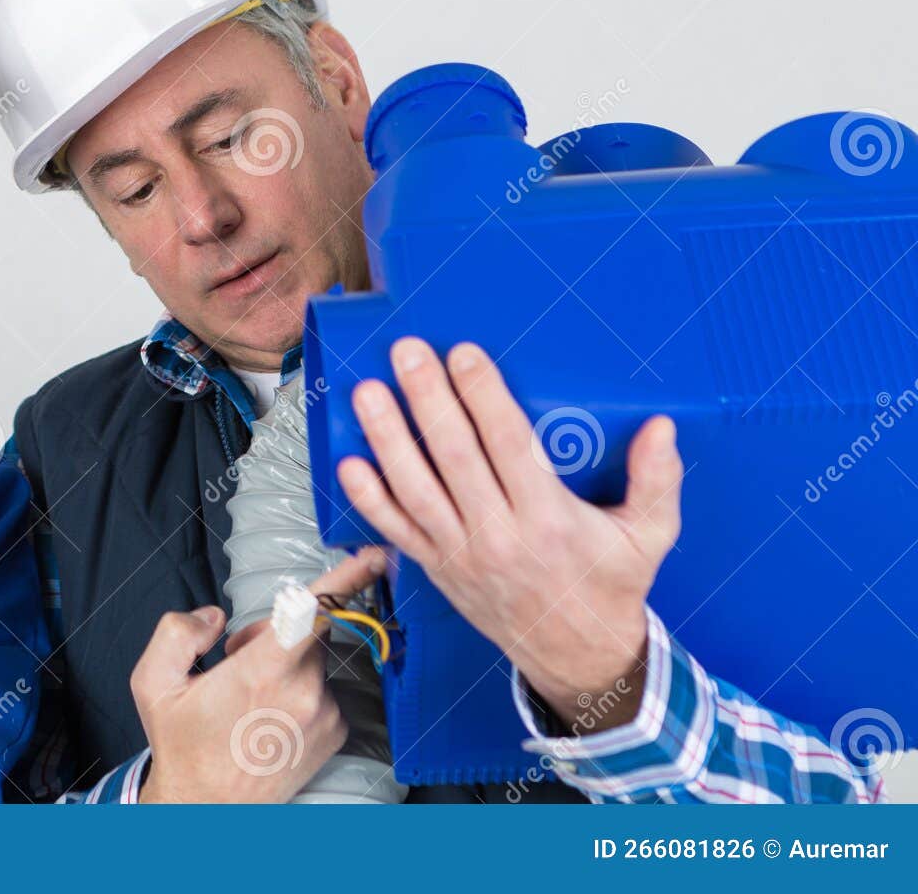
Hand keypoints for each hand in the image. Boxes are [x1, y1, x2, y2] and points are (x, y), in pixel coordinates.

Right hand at [133, 548, 386, 802]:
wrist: (206, 809)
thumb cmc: (182, 746)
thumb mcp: (154, 682)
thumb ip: (178, 631)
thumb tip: (215, 618)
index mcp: (261, 671)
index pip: (311, 612)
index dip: (345, 579)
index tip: (373, 556)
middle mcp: (302, 692)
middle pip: (305, 629)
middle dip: (273, 632)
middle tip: (236, 664)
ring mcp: (323, 714)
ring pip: (313, 659)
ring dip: (287, 663)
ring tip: (250, 700)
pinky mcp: (336, 732)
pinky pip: (323, 688)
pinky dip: (301, 690)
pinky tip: (269, 716)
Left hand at [336, 338, 683, 732]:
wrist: (578, 658)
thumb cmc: (611, 586)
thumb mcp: (650, 536)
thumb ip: (657, 480)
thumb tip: (662, 427)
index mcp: (549, 519)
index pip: (508, 444)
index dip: (483, 396)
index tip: (464, 354)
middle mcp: (498, 535)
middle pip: (454, 457)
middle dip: (427, 400)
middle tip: (406, 352)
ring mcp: (461, 554)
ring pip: (415, 489)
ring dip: (387, 438)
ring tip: (368, 392)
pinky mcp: (437, 569)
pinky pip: (396, 531)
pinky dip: (369, 499)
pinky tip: (347, 463)